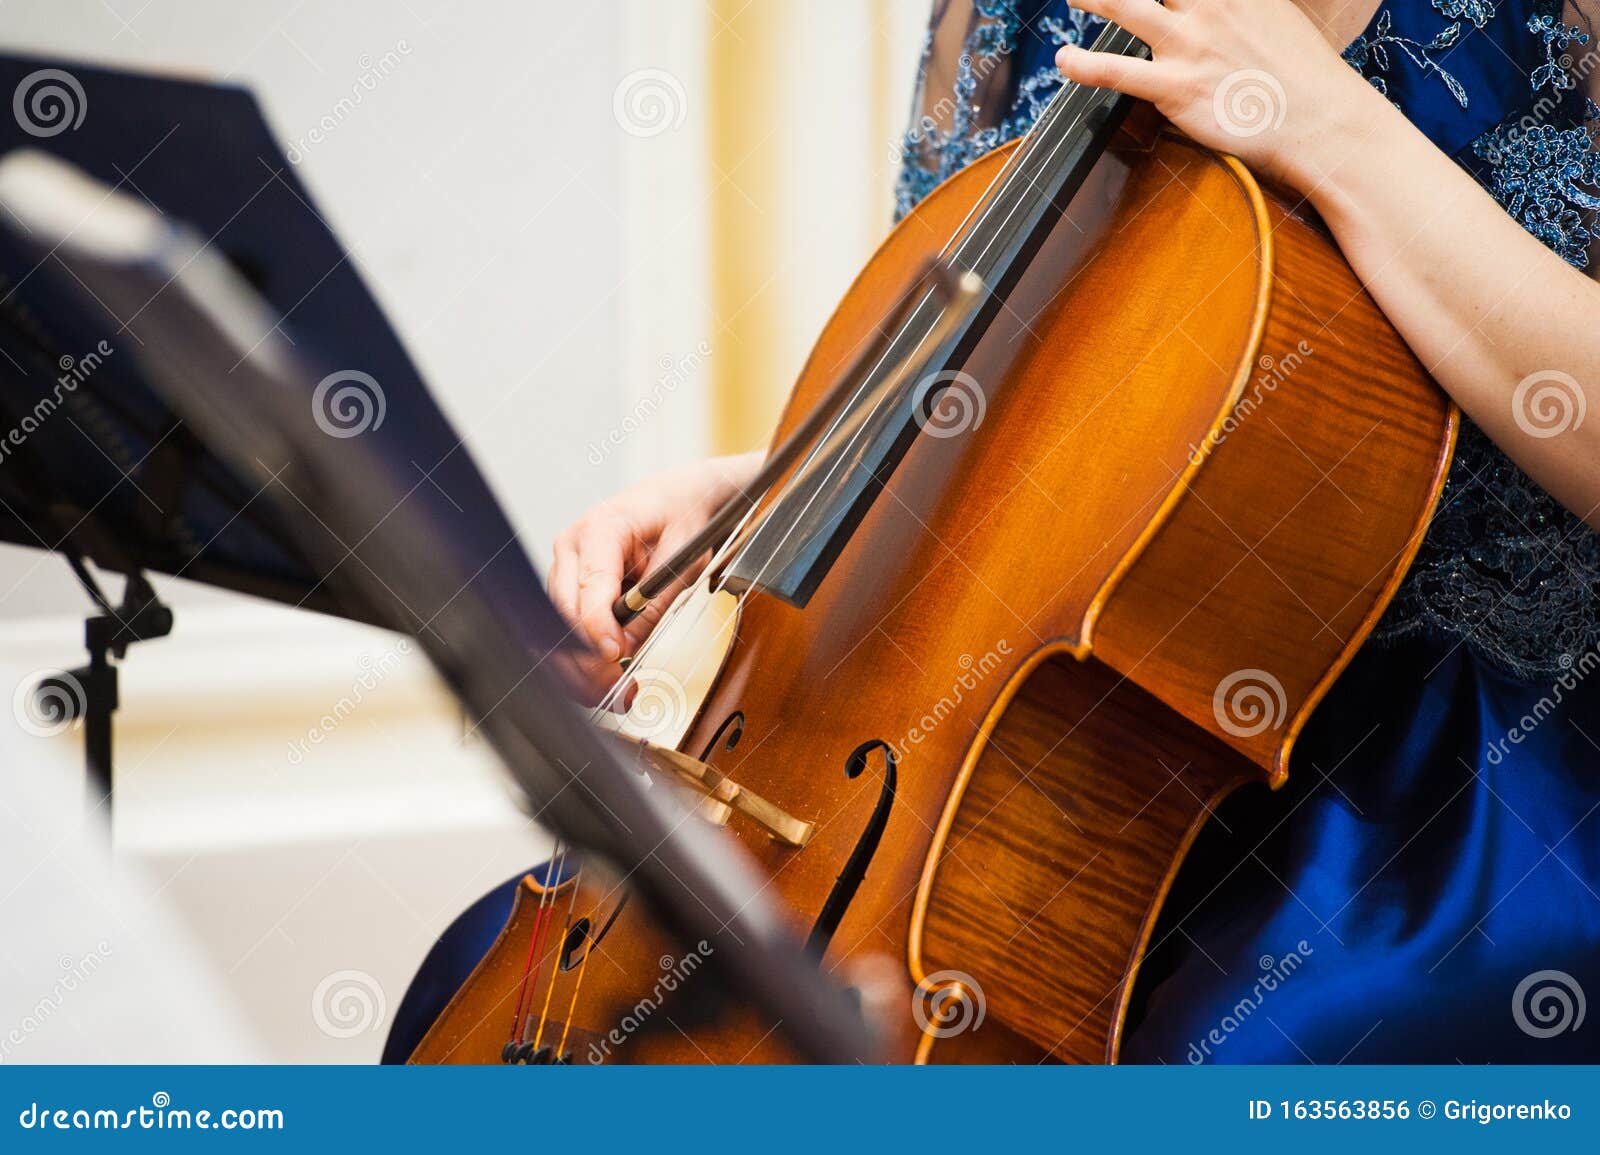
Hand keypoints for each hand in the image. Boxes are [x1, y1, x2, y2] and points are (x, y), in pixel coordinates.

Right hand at [548, 450, 762, 699]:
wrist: (678, 497)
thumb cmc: (682, 517)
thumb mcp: (685, 558)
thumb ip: (656, 601)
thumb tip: (629, 647)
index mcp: (601, 527)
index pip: (588, 586)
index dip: (598, 627)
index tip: (616, 656)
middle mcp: (572, 546)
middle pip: (562, 613)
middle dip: (586, 659)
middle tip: (618, 690)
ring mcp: (565, 566)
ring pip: (556, 627)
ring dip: (581, 668)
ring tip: (616, 695)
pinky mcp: (569, 586)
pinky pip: (565, 628)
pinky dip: (581, 660)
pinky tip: (605, 683)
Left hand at [1055, 0, 1385, 190]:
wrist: (1324, 124)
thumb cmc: (1307, 79)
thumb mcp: (1276, 16)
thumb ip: (1240, 7)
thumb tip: (1226, 10)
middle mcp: (1211, 4)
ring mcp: (1191, 44)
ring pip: (1124, 4)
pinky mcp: (1176, 87)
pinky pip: (1116, 71)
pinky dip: (1082, 65)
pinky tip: (1064, 61)